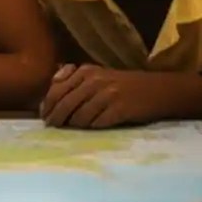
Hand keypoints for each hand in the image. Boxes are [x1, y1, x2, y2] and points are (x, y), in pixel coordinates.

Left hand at [40, 64, 163, 128]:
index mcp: (86, 71)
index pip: (56, 89)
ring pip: (79, 116)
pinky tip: (92, 130)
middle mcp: (94, 80)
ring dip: (73, 126)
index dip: (47, 105)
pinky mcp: (119, 109)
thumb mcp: (97, 76)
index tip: (44, 117)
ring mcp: (107, 94)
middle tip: (52, 128)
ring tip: (72, 130)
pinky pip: (96, 123)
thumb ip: (72, 81)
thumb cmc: (123, 85)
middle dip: (56, 118)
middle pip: (65, 103)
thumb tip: (47, 96)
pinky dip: (91, 128)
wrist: (156, 90)